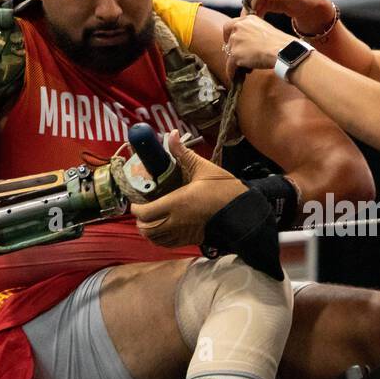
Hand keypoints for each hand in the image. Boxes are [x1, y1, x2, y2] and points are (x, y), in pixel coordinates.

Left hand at [131, 131, 246, 246]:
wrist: (243, 212)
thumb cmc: (224, 190)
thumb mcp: (204, 169)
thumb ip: (183, 153)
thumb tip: (171, 134)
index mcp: (177, 203)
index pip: (145, 213)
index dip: (136, 208)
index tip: (137, 201)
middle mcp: (176, 221)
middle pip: (146, 229)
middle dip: (140, 221)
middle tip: (142, 210)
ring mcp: (183, 233)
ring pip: (155, 239)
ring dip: (148, 231)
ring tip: (150, 221)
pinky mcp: (190, 240)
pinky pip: (167, 245)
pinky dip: (159, 240)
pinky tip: (161, 231)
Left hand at [222, 14, 294, 74]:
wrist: (283, 51)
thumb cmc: (280, 43)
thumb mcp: (264, 29)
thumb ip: (252, 31)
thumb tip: (246, 38)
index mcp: (247, 20)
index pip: (229, 26)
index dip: (229, 36)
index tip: (231, 43)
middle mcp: (239, 27)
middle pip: (228, 41)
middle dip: (232, 50)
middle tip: (239, 58)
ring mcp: (235, 40)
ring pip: (228, 55)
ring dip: (234, 62)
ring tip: (243, 69)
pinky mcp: (235, 54)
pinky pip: (229, 66)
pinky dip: (232, 73)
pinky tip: (235, 78)